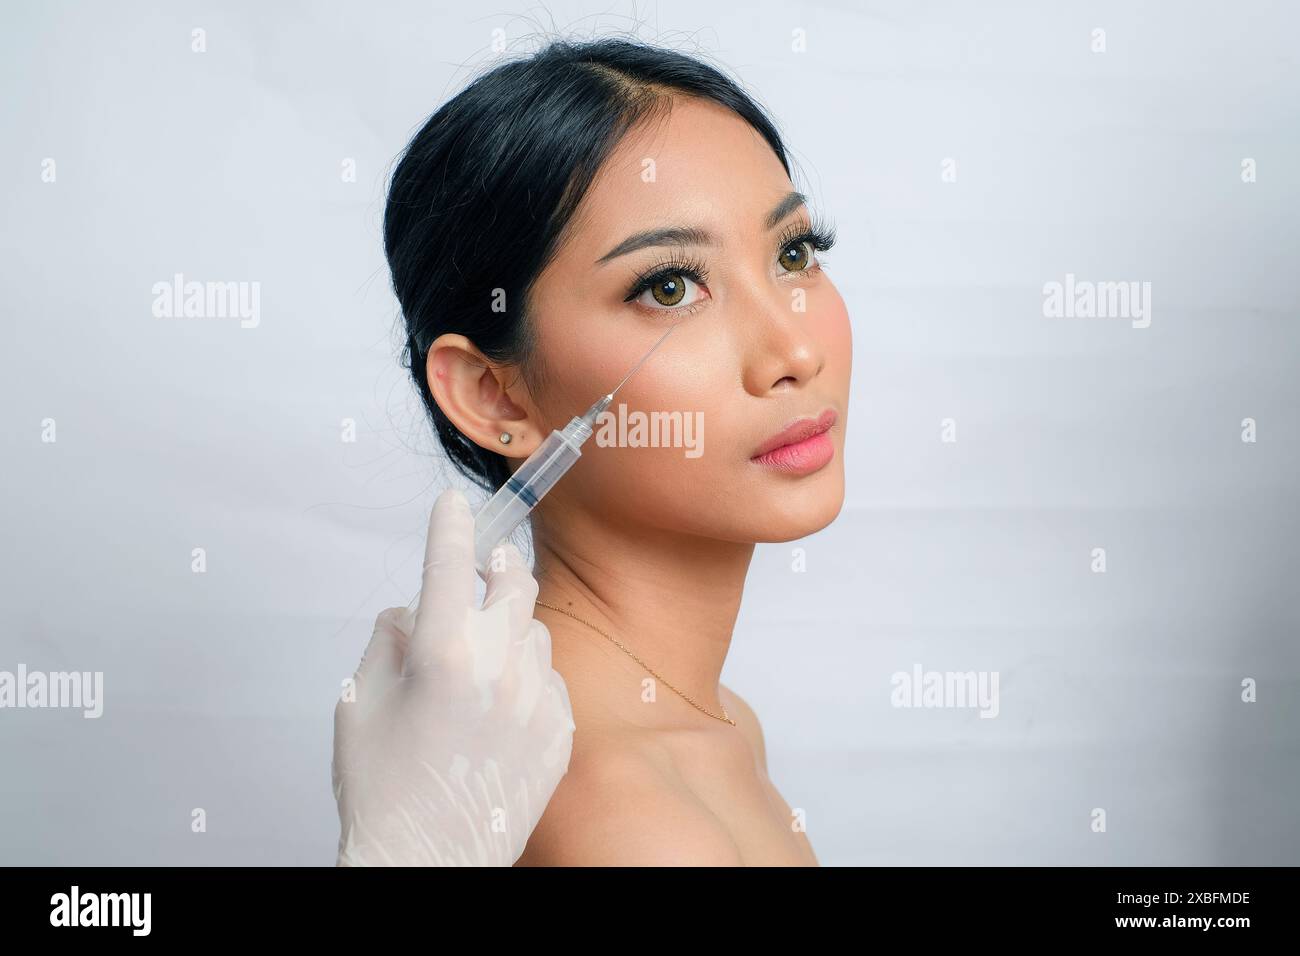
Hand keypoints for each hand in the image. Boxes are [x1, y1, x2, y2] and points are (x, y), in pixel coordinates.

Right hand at [331, 488, 574, 864]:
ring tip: (477, 667)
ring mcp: (537, 700)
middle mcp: (499, 668)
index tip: (454, 505)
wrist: (429, 861)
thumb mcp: (358, 704)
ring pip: (536, 630)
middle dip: (495, 569)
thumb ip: (388, 640)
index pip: (450, 564)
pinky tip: (498, 709)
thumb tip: (413, 610)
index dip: (450, 526)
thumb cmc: (385, 791)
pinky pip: (551, 679)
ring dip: (510, 629)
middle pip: (516, 582)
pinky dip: (527, 678)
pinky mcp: (560, 731)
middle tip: (478, 575)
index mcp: (443, 655)